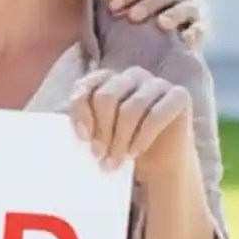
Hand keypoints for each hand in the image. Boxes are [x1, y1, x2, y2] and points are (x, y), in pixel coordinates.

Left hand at [66, 66, 194, 182]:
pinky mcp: (179, 96)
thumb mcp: (97, 134)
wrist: (160, 162)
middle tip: (98, 156)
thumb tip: (59, 129)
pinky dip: (142, 138)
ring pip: (131, 108)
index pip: (86, 86)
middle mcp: (133, 75)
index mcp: (109, 78)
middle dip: (101, 130)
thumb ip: (81, 125)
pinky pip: (156, 115)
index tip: (82, 138)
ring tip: (114, 161)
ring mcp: (158, 83)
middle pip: (107, 96)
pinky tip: (134, 153)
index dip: (81, 112)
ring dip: (120, 139)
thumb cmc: (123, 146)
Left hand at [107, 0, 203, 48]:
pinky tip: (184, 41)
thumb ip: (103, 10)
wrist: (146, 72)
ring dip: (175, 12)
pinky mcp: (197, 35)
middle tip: (133, 17)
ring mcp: (190, 16)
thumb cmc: (126, 43)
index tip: (112, 8)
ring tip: (162, 24)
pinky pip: (200, 29)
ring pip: (188, 5)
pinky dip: (194, 32)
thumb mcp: (112, 27)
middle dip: (151, 1)